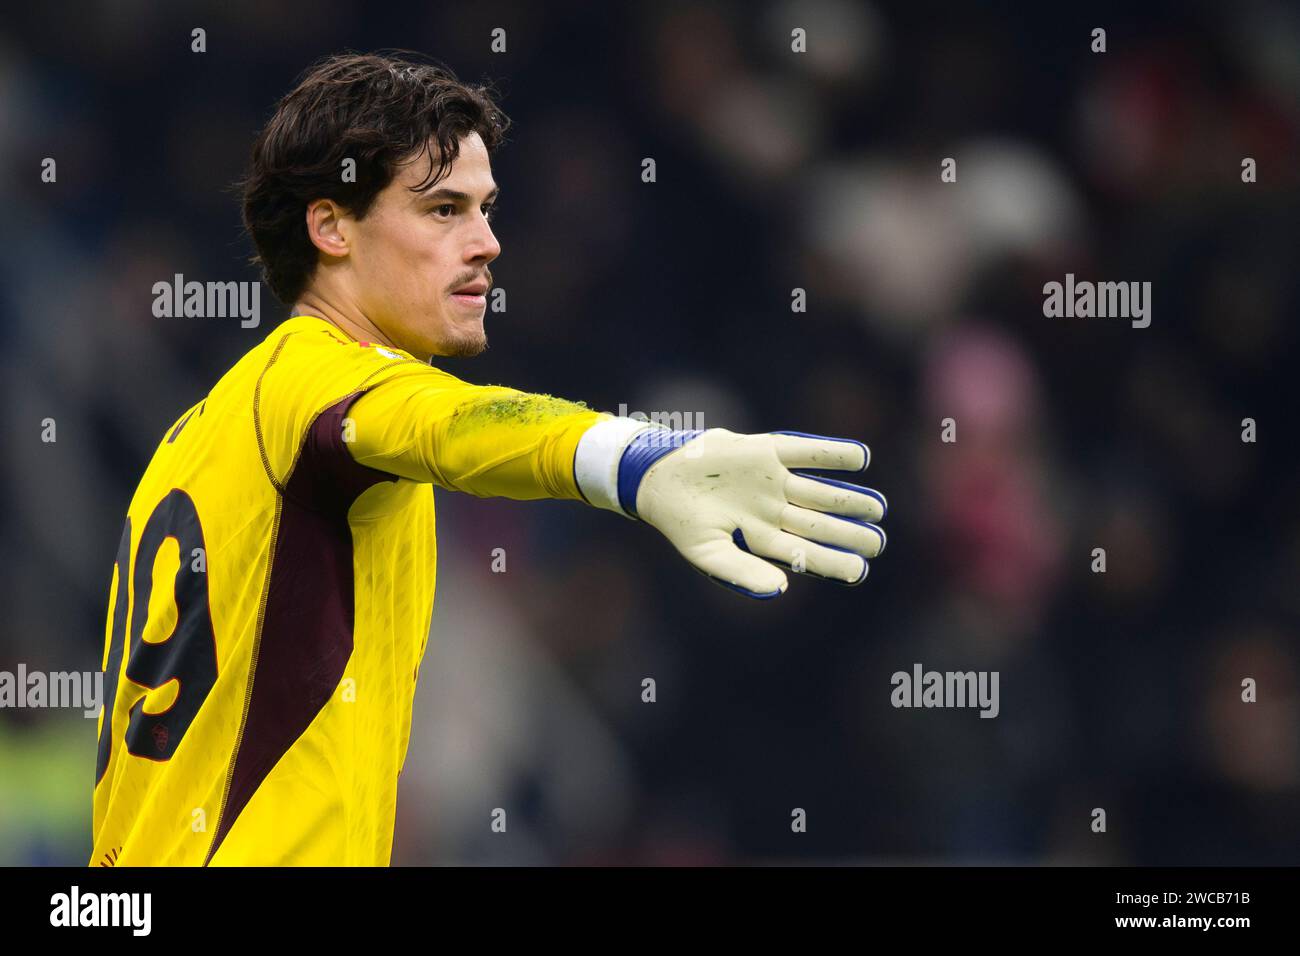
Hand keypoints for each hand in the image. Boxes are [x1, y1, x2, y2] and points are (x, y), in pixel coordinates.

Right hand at [624, 427, 886, 597]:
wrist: (657, 478)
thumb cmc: (681, 523)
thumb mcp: (707, 554)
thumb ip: (742, 573)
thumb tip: (780, 589)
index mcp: (762, 539)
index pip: (805, 554)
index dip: (833, 563)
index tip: (859, 571)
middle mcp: (774, 510)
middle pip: (820, 524)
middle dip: (850, 534)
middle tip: (877, 541)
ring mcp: (772, 481)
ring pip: (820, 491)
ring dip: (850, 499)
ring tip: (878, 508)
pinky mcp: (766, 450)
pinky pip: (806, 452)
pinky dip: (832, 454)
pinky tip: (861, 459)